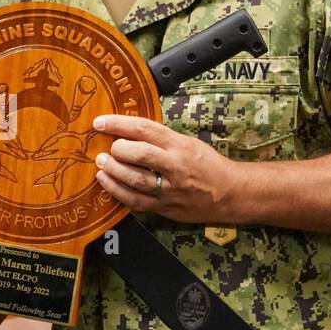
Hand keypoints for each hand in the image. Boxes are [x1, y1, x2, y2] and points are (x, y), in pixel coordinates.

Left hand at [91, 115, 245, 224]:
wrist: (230, 193)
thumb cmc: (207, 165)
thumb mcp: (188, 142)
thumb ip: (160, 138)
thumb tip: (126, 131)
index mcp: (179, 145)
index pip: (144, 129)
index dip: (118, 124)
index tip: (100, 122)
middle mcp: (174, 166)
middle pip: (139, 155)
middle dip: (116, 149)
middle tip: (106, 148)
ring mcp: (169, 189)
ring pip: (134, 180)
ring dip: (112, 170)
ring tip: (101, 163)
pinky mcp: (164, 207)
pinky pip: (135, 201)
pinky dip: (116, 191)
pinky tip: (106, 182)